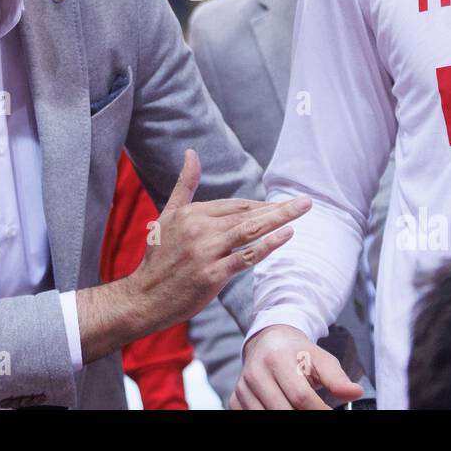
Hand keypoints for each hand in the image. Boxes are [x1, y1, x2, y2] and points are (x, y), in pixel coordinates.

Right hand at [129, 149, 310, 332]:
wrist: (144, 297)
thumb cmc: (158, 257)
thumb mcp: (168, 215)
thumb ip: (184, 184)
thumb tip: (191, 153)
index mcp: (192, 213)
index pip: (235, 204)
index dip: (261, 204)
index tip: (282, 205)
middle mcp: (200, 229)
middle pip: (247, 214)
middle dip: (278, 208)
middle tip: (306, 202)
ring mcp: (206, 252)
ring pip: (250, 231)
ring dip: (279, 219)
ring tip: (302, 210)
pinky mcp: (212, 275)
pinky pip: (245, 257)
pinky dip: (268, 246)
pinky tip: (286, 235)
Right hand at [230, 324, 362, 409]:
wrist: (270, 341)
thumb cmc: (299, 353)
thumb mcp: (320, 359)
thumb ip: (337, 378)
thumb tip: (355, 393)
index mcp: (277, 359)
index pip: (301, 397)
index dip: (319, 411)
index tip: (330, 414)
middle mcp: (255, 372)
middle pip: (282, 411)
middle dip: (303, 417)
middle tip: (315, 413)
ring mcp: (242, 387)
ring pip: (264, 417)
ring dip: (285, 418)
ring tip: (299, 410)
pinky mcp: (235, 398)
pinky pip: (250, 417)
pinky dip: (266, 417)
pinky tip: (281, 408)